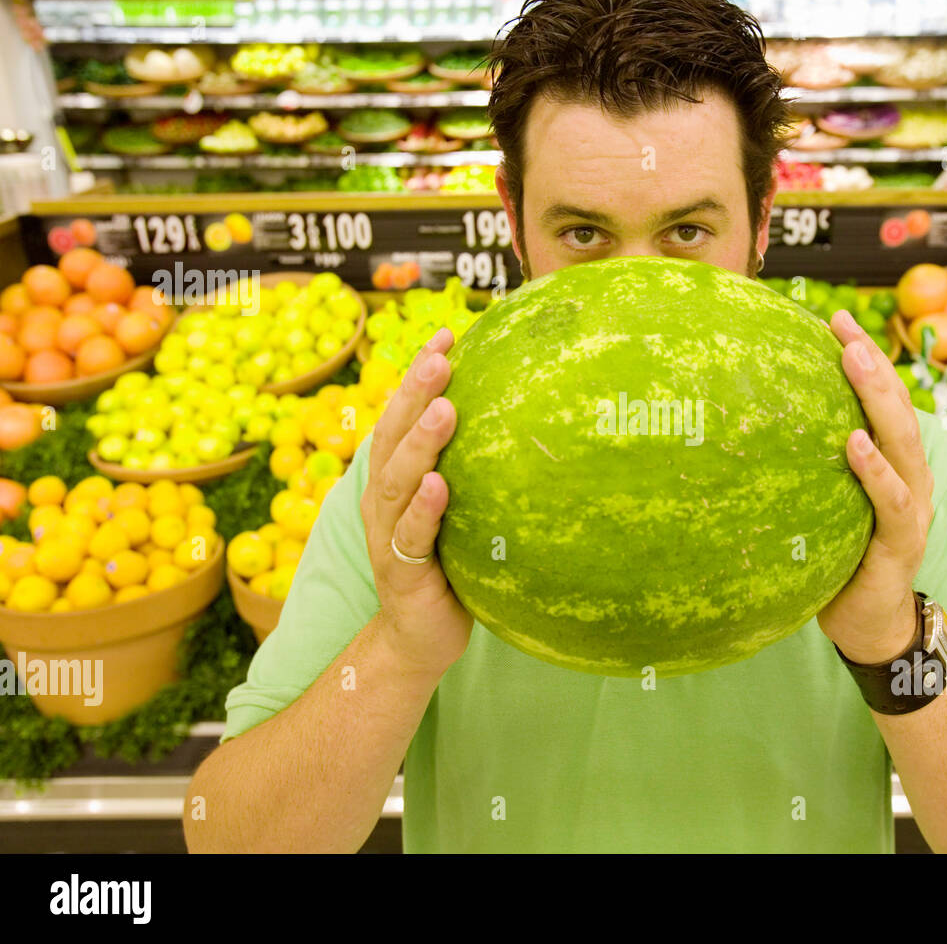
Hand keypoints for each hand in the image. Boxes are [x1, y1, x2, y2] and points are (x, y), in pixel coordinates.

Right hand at [361, 329, 472, 674]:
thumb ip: (475, 474)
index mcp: (393, 481)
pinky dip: (424, 510)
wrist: (416, 642)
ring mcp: (388, 538)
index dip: (418, 376)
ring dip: (419, 443)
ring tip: (445, 408)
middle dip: (415, 393)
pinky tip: (440, 485)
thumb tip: (533, 424)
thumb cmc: (448, 569)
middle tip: (441, 356)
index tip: (446, 334)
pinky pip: (412, 539)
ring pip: (396, 482)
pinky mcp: (402, 575)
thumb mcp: (461, 514)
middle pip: (392, 437)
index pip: (401, 416)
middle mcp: (382, 502)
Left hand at [818, 311, 934, 665]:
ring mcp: (912, 507)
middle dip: (870, 363)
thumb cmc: (839, 561)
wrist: (869, 626)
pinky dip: (875, 470)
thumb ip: (804, 471)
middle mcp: (910, 476)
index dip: (864, 357)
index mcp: (892, 464)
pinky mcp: (901, 541)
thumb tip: (740, 433)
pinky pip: (891, 500)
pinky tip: (854, 444)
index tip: (832, 318)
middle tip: (841, 326)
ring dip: (876, 398)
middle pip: (895, 408)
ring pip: (900, 442)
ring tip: (852, 360)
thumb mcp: (821, 507)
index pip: (881, 400)